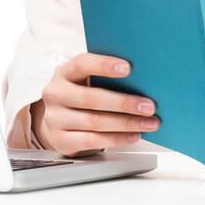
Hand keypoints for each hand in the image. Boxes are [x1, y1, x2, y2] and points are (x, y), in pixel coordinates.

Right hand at [31, 53, 160, 156]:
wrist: (58, 120)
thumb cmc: (82, 93)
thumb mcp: (87, 80)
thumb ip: (107, 77)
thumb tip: (144, 80)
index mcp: (64, 72)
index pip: (82, 64)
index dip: (104, 65)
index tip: (128, 68)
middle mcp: (56, 94)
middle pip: (92, 98)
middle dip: (124, 103)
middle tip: (149, 106)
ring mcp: (55, 119)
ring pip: (95, 122)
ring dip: (126, 124)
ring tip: (148, 123)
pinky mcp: (61, 141)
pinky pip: (93, 141)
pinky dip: (117, 139)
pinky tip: (133, 135)